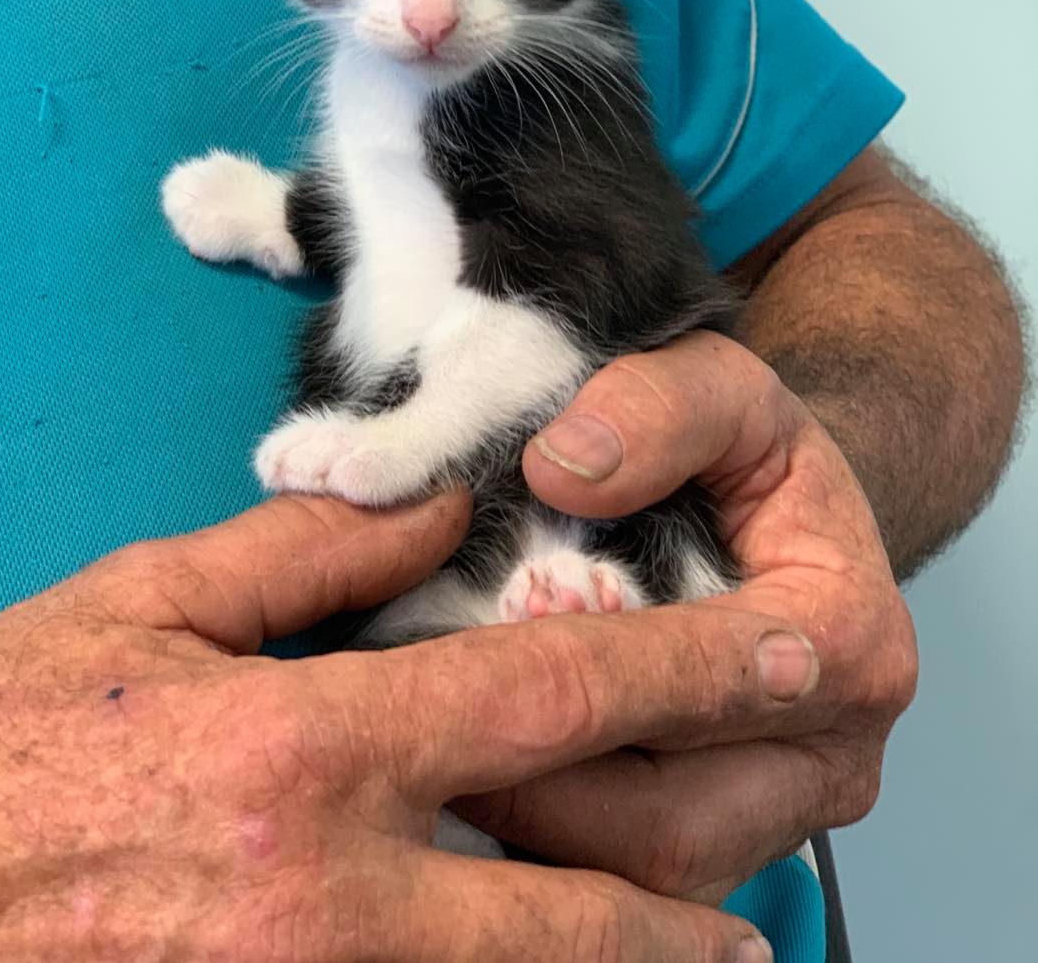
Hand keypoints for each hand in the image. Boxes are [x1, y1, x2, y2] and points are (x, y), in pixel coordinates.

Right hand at [0, 491, 786, 960]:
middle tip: (762, 919)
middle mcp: (325, 894)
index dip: (679, 676)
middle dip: (677, 915)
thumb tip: (432, 508)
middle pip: (562, 914)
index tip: (776, 660)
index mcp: (304, 745)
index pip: (540, 698)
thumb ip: (307, 554)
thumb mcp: (144, 601)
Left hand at [454, 331, 917, 902]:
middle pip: (671, 826)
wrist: (762, 510)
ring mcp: (772, 820)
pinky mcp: (715, 850)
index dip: (598, 670)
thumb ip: (657, 405)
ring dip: (523, 826)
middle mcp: (829, 757)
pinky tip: (459, 784)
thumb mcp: (716, 383)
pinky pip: (613, 886)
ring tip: (425, 758)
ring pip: (633, 879)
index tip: (490, 630)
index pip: (719, 691)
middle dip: (539, 779)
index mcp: (849, 644)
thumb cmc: (735, 449)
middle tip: (421, 725)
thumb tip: (563, 467)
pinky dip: (532, 845)